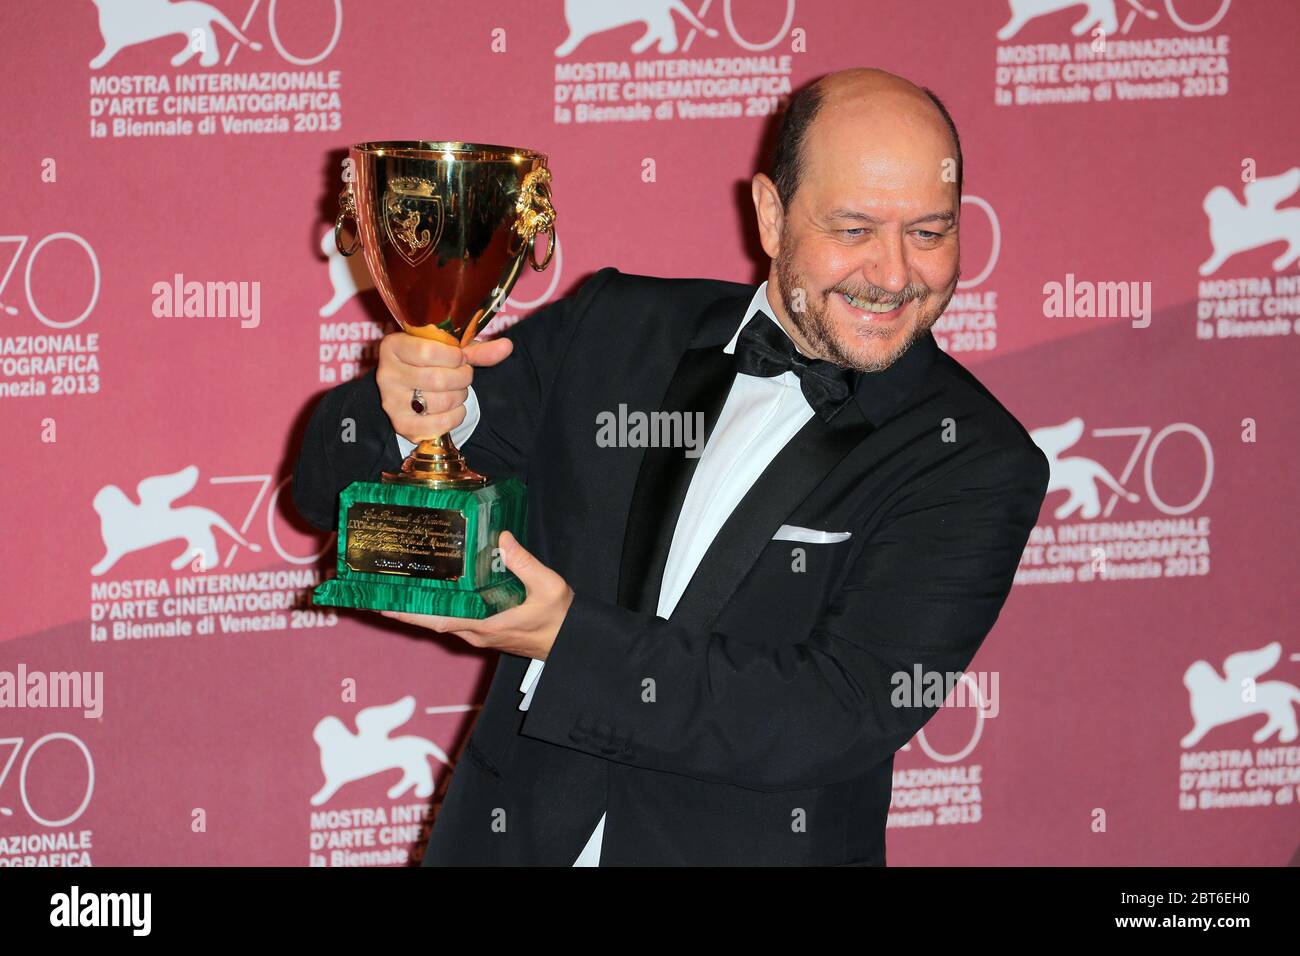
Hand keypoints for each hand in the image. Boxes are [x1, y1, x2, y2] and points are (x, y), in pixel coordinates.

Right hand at [376, 331, 512, 443]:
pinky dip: (456, 417)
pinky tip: (453, 408)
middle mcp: (386, 373)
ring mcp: (391, 401)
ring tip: (456, 390)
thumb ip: (477, 350)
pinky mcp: (401, 425)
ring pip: (440, 402)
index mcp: (393, 346)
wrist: (414, 389)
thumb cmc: (433, 364)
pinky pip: (439, 424)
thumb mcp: (451, 351)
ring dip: (460, 397)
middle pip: (438, 379)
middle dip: (462, 378)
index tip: (460, 358)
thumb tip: (507, 347)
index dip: (455, 357)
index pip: (428, 352)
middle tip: (463, 375)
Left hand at [377, 531, 572, 660]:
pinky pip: (455, 617)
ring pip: (443, 620)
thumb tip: (503, 539)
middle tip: (381, 590)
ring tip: (400, 588)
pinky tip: (435, 591)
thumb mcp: (549, 586)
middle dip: (406, 609)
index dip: (410, 615)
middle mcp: (478, 632)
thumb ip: (525, 563)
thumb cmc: (561, 619)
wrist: (573, 641)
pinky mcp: (487, 628)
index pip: (440, 620)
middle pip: (433, 620)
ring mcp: (481, 632)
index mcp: (487, 624)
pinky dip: (439, 607)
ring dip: (421, 608)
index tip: (383, 607)